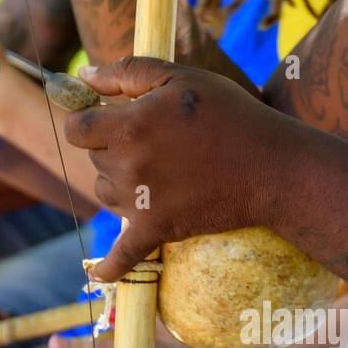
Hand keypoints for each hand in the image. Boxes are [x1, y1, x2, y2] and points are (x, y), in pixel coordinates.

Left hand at [66, 58, 296, 281]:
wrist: (270, 167)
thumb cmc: (229, 114)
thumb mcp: (180, 77)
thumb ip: (127, 72)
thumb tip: (82, 74)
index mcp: (130, 126)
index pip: (77, 129)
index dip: (88, 122)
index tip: (106, 120)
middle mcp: (128, 166)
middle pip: (94, 160)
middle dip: (113, 148)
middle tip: (154, 142)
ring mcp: (141, 203)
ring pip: (105, 194)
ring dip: (120, 185)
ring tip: (158, 173)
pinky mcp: (158, 231)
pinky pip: (123, 256)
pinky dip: (109, 268)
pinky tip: (98, 275)